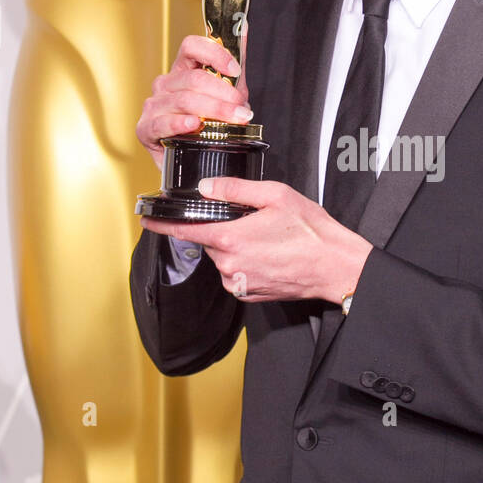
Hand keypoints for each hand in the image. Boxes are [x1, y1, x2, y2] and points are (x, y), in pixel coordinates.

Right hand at [136, 32, 251, 171]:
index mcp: (183, 70)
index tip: (234, 70)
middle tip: (242, 109)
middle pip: (193, 79)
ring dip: (213, 111)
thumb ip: (236, 64)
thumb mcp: (229, 94)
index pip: (191, 46)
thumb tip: (245, 27)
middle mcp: (166, 84)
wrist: (197, 161)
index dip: (214, 53)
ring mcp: (154, 105)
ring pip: (184, 100)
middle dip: (223, 94)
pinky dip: (179, 123)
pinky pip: (161, 122)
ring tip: (233, 121)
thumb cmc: (210, 125)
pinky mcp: (145, 129)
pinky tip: (194, 125)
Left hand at [139, 177, 373, 305]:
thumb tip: (207, 187)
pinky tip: (269, 255)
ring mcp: (238, 283)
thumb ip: (236, 190)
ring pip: (223, 258)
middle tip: (253, 220)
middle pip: (210, 241)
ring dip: (235, 246)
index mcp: (231, 238)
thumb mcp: (275, 195)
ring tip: (268, 239)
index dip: (163, 223)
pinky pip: (235, 274)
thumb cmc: (311, 231)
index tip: (147, 218)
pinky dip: (245, 263)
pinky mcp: (248, 295)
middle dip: (223, 229)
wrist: (335, 267)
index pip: (185, 230)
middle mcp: (229, 265)